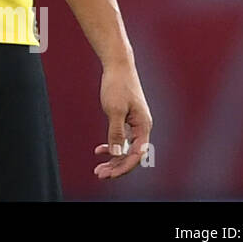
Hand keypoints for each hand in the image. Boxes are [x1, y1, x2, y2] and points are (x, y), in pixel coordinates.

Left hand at [93, 63, 152, 179]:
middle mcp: (142, 128)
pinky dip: (111, 146)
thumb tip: (117, 153)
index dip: (123, 167)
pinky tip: (99, 150)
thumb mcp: (114, 110)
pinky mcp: (127, 119)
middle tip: (99, 174)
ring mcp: (135, 124)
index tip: (108, 175)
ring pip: (126, 148)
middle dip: (116, 167)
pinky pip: (122, 139)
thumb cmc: (117, 85)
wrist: (118, 66)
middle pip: (131, 155)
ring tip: (98, 168)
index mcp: (143, 126)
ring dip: (113, 159)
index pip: (136, 155)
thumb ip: (116, 132)